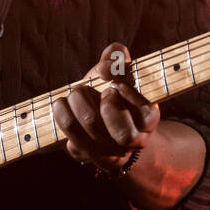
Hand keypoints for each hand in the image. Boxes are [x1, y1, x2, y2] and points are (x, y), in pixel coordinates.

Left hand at [50, 41, 159, 173]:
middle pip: (122, 133)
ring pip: (93, 134)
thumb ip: (117, 58)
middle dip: (106, 105)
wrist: (102, 120)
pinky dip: (63, 117)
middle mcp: (132, 141)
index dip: (128, 96)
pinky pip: (72, 141)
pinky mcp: (85, 154)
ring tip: (75, 93)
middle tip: (99, 91)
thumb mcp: (119, 74)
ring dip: (79, 105)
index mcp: (148, 120)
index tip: (116, 84)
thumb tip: (115, 55)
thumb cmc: (113, 92)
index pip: (146, 115)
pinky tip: (61, 105)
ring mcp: (109, 152)